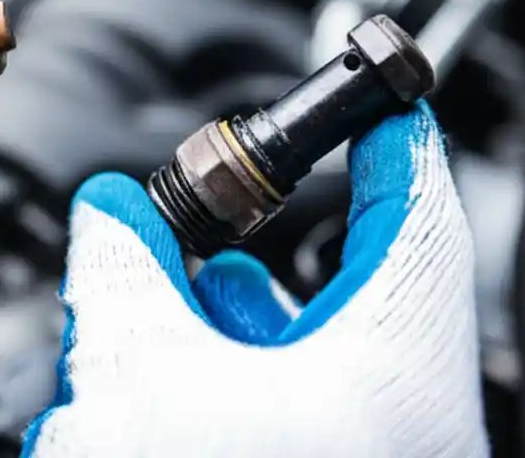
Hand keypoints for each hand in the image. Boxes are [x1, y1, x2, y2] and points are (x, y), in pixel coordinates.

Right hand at [24, 103, 487, 457]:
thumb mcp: (142, 375)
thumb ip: (125, 274)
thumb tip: (112, 219)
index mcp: (398, 366)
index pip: (412, 207)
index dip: (379, 140)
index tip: (360, 99)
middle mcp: (401, 417)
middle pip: (322, 293)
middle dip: (227, 266)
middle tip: (171, 234)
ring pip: (279, 369)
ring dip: (197, 344)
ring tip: (125, 338)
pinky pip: (263, 424)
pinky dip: (198, 403)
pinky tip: (131, 412)